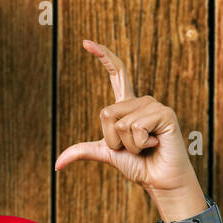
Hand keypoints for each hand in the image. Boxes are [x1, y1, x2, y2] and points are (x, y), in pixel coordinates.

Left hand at [54, 40, 197, 194]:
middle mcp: (141, 101)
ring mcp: (154, 105)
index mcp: (127, 105)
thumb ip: (83, 151)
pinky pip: (136, 127)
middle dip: (114, 140)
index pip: (116, 73)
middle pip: (106, 113)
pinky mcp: (165, 114)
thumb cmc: (138, 166)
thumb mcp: (106, 153)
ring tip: (147, 147)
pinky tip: (156, 144)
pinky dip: (141, 144)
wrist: (159, 181)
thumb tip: (56, 164)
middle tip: (135, 148)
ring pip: (120, 123)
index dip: (103, 56)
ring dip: (129, 145)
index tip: (86, 42)